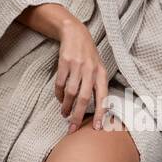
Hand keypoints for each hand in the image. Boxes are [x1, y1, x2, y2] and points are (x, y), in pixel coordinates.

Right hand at [55, 19, 109, 133]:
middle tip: (72, 127)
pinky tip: (59, 99)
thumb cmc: (88, 55)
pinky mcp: (64, 62)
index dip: (100, 113)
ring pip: (71, 92)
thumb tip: (96, 109)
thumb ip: (98, 85)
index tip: (96, 128)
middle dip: (78, 115)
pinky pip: (60, 83)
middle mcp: (91, 70)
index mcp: (102, 74)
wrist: (75, 33)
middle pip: (84, 98)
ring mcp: (77, 66)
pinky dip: (59, 94)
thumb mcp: (98, 68)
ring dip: (66, 106)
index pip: (103, 97)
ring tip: (64, 113)